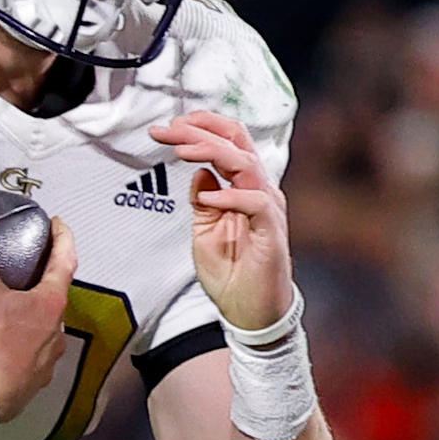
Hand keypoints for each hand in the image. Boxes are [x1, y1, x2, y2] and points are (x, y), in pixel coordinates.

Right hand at [0, 204, 72, 427]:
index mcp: (48, 305)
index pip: (65, 261)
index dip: (63, 239)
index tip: (60, 228)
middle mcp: (54, 333)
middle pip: (56, 298)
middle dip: (45, 283)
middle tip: (34, 271)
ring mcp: (45, 361)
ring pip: (46, 332)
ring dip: (34, 320)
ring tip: (15, 312)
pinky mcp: (30, 384)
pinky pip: (33, 360)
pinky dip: (23, 349)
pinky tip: (6, 349)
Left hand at [153, 108, 294, 334]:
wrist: (250, 313)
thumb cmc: (232, 275)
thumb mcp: (205, 231)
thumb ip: (203, 200)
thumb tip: (199, 172)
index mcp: (244, 187)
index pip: (229, 141)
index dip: (202, 127)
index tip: (169, 126)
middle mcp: (260, 190)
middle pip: (236, 143)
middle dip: (199, 130)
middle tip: (166, 129)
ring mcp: (268, 209)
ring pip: (246, 163)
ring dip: (211, 151)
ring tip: (181, 150)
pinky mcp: (272, 232)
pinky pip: (257, 202)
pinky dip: (231, 195)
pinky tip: (209, 197)